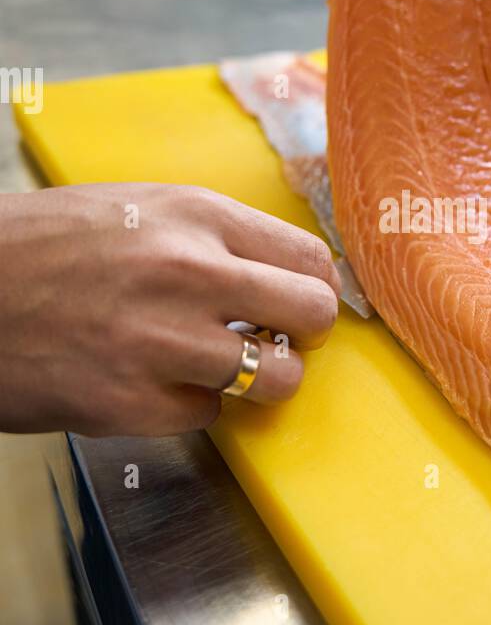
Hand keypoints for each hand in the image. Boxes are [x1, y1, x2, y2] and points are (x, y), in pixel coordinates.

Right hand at [0, 184, 340, 436]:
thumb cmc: (40, 247)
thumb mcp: (135, 210)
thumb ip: (210, 237)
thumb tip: (280, 273)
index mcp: (195, 216)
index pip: (311, 258)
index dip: (312, 287)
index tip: (299, 302)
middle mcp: (191, 273)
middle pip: (315, 315)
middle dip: (304, 335)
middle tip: (277, 340)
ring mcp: (164, 342)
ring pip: (278, 379)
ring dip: (258, 381)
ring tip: (219, 369)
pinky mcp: (134, 403)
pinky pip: (207, 414)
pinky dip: (189, 405)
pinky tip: (151, 382)